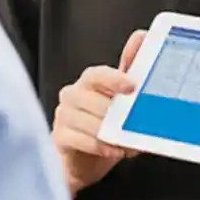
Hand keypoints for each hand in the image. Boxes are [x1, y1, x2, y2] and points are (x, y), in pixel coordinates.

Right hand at [52, 30, 145, 194]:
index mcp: (88, 82)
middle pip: (92, 99)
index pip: (97, 74)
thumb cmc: (104, 127)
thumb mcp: (122, 100)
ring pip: (87, 121)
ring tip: (127, 143)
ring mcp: (62, 115)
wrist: (86, 162)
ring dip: (110, 134)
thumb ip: (130, 71)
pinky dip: (99, 146)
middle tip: (134, 125)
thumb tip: (141, 37)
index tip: (133, 87)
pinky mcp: (58, 137)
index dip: (114, 79)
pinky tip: (113, 150)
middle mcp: (72, 95)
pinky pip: (79, 139)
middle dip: (116, 115)